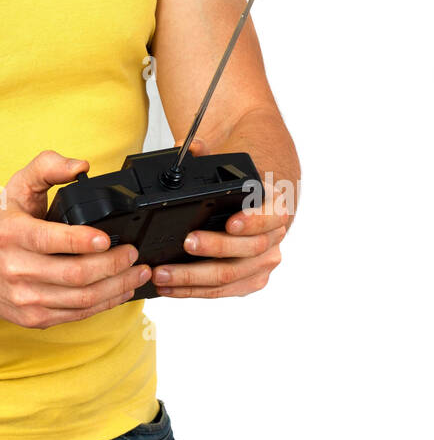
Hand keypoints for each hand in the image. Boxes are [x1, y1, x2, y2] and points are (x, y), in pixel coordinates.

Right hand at [0, 150, 152, 327]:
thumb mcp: (16, 187)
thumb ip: (47, 167)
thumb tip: (80, 166)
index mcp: (10, 234)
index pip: (50, 241)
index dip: (82, 242)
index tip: (107, 238)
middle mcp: (15, 269)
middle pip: (74, 275)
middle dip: (113, 265)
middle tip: (133, 253)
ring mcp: (25, 298)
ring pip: (81, 299)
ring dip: (116, 287)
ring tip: (137, 272)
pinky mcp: (34, 318)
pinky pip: (77, 315)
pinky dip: (105, 303)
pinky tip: (120, 290)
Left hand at [151, 139, 287, 298]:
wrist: (249, 205)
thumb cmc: (235, 187)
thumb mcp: (225, 165)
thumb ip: (205, 153)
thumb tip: (188, 147)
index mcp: (274, 204)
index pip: (272, 215)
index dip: (253, 221)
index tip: (230, 223)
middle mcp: (274, 236)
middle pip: (248, 249)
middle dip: (214, 248)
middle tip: (185, 243)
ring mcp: (263, 262)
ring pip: (232, 275)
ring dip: (195, 277)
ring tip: (164, 274)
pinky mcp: (249, 280)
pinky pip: (223, 291)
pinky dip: (194, 291)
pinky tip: (170, 288)